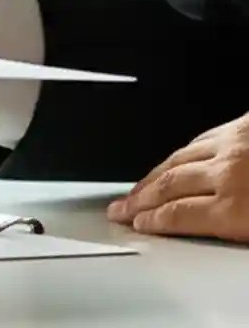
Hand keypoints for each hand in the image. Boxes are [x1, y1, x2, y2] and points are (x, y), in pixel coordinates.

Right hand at [107, 113, 248, 241]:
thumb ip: (236, 229)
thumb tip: (216, 232)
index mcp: (239, 207)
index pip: (179, 215)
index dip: (152, 221)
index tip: (136, 224)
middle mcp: (229, 171)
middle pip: (171, 184)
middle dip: (140, 198)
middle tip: (120, 207)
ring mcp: (236, 143)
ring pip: (180, 157)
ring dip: (155, 173)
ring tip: (140, 184)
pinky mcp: (246, 123)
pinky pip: (203, 136)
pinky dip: (183, 150)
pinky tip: (179, 155)